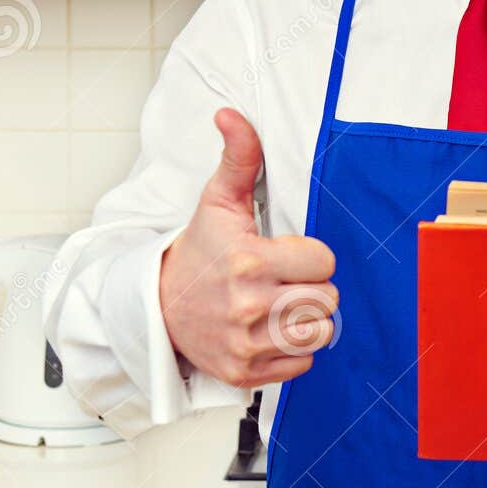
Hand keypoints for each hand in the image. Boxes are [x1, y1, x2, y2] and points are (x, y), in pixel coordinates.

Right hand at [159, 107, 338, 388]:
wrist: (158, 307)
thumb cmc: (199, 252)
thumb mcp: (218, 201)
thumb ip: (239, 156)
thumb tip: (231, 115)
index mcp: (248, 262)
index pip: (324, 261)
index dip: (310, 255)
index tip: (286, 254)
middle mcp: (248, 306)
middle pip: (328, 298)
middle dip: (311, 286)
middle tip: (282, 280)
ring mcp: (247, 344)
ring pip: (321, 332)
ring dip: (307, 318)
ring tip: (279, 304)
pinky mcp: (246, 372)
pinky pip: (303, 363)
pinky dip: (293, 349)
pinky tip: (270, 329)